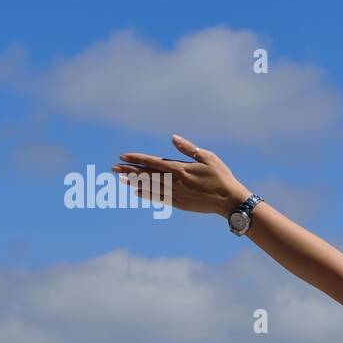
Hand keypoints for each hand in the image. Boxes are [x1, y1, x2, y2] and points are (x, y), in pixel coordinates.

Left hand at [113, 135, 250, 214]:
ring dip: (135, 183)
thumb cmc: (221, 176)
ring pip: (150, 187)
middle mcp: (174, 182)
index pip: (153, 162)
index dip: (137, 158)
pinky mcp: (180, 204)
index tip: (123, 156)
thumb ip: (188, 149)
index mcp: (180, 168)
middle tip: (113, 168)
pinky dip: (148, 195)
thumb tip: (173, 138)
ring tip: (121, 180)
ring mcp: (176, 194)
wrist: (230, 200)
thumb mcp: (207, 157)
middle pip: (147, 175)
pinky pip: (159, 198)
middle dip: (129, 171)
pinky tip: (138, 192)